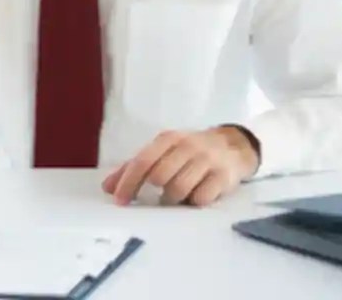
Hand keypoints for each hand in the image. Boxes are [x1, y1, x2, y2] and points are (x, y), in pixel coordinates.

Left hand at [102, 128, 259, 206]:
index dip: (128, 182)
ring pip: (179, 189)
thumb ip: (134, 168)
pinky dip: (193, 202)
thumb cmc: (189, 152)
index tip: (120, 201)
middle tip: (157, 198)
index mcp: (168, 139)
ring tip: (175, 198)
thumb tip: (107, 187)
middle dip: (153, 193)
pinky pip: (201, 198)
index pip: (142, 161)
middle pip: (159, 177)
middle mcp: (188, 146)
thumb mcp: (162, 152)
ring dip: (172, 200)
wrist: (233, 146)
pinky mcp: (224, 176)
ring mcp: (207, 160)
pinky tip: (194, 197)